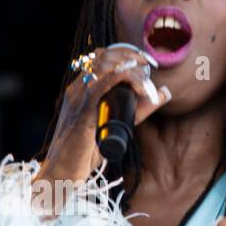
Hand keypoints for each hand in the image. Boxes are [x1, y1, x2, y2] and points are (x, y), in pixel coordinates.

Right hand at [37, 44, 172, 184]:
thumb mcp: (116, 124)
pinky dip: (128, 81)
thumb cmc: (84, 154)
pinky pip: (104, 83)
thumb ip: (138, 109)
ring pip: (105, 66)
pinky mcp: (83, 111)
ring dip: (132, 70)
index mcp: (79, 90)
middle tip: (148, 69)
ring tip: (146, 83)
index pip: (99, 56)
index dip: (124, 52)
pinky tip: (141, 90)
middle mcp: (76, 89)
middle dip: (130, 57)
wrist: (61, 173)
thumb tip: (164, 93)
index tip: (144, 62)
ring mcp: (77, 98)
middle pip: (103, 56)